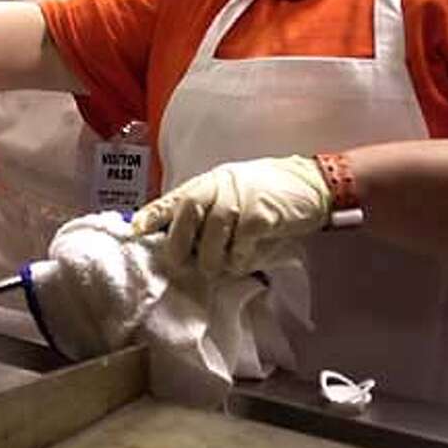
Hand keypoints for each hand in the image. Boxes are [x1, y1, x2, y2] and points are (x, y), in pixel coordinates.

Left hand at [131, 155, 330, 276]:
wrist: (312, 183)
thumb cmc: (267, 192)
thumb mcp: (232, 191)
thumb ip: (207, 210)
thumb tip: (180, 237)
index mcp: (208, 183)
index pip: (173, 198)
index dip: (152, 215)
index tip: (135, 230)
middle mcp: (219, 187)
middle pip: (186, 215)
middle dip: (179, 245)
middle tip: (181, 265)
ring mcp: (240, 199)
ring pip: (211, 238)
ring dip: (214, 260)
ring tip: (224, 265)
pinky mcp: (260, 215)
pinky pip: (239, 246)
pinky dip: (240, 259)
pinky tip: (247, 258)